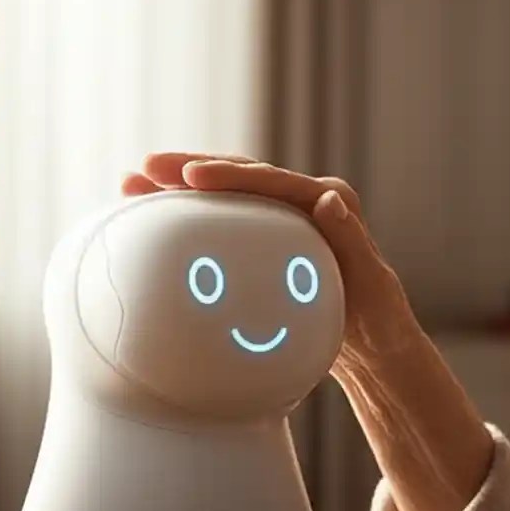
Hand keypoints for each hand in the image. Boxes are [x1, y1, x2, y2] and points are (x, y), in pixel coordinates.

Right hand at [122, 153, 424, 374]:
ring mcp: (286, 218)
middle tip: (145, 167)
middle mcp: (309, 201)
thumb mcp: (372, 285)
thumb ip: (353, 243)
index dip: (232, 175)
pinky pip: (225, 219)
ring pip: (227, 194)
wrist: (373, 343)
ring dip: (180, 186)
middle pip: (243, 176)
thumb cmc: (378, 319)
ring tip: (131, 182)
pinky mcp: (269, 238)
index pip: (274, 181)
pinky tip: (149, 214)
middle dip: (192, 167)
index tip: (193, 175)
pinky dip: (190, 214)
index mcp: (333, 203)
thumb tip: (329, 198)